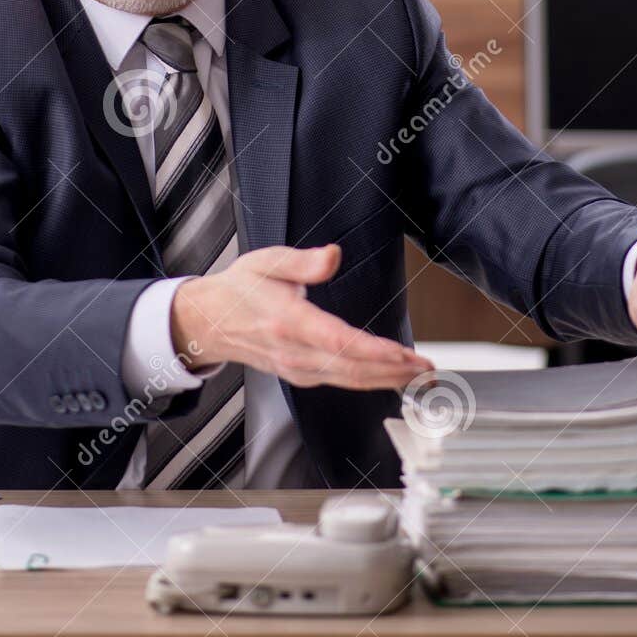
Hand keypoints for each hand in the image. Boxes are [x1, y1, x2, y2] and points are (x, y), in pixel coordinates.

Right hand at [170, 242, 434, 390]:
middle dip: (393, 370)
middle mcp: (293, 352)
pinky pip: (341, 381)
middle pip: (351, 368)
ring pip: (349, 380)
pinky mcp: (301, 375)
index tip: (404, 353)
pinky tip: (390, 376)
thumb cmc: (240, 290)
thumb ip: (302, 261)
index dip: (374, 352)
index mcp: (286, 321)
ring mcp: (297, 368)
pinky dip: (369, 381)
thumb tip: (334, 255)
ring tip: (419, 374)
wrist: (209, 322)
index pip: (337, 342)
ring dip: (387, 379)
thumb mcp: (266, 262)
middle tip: (426, 367)